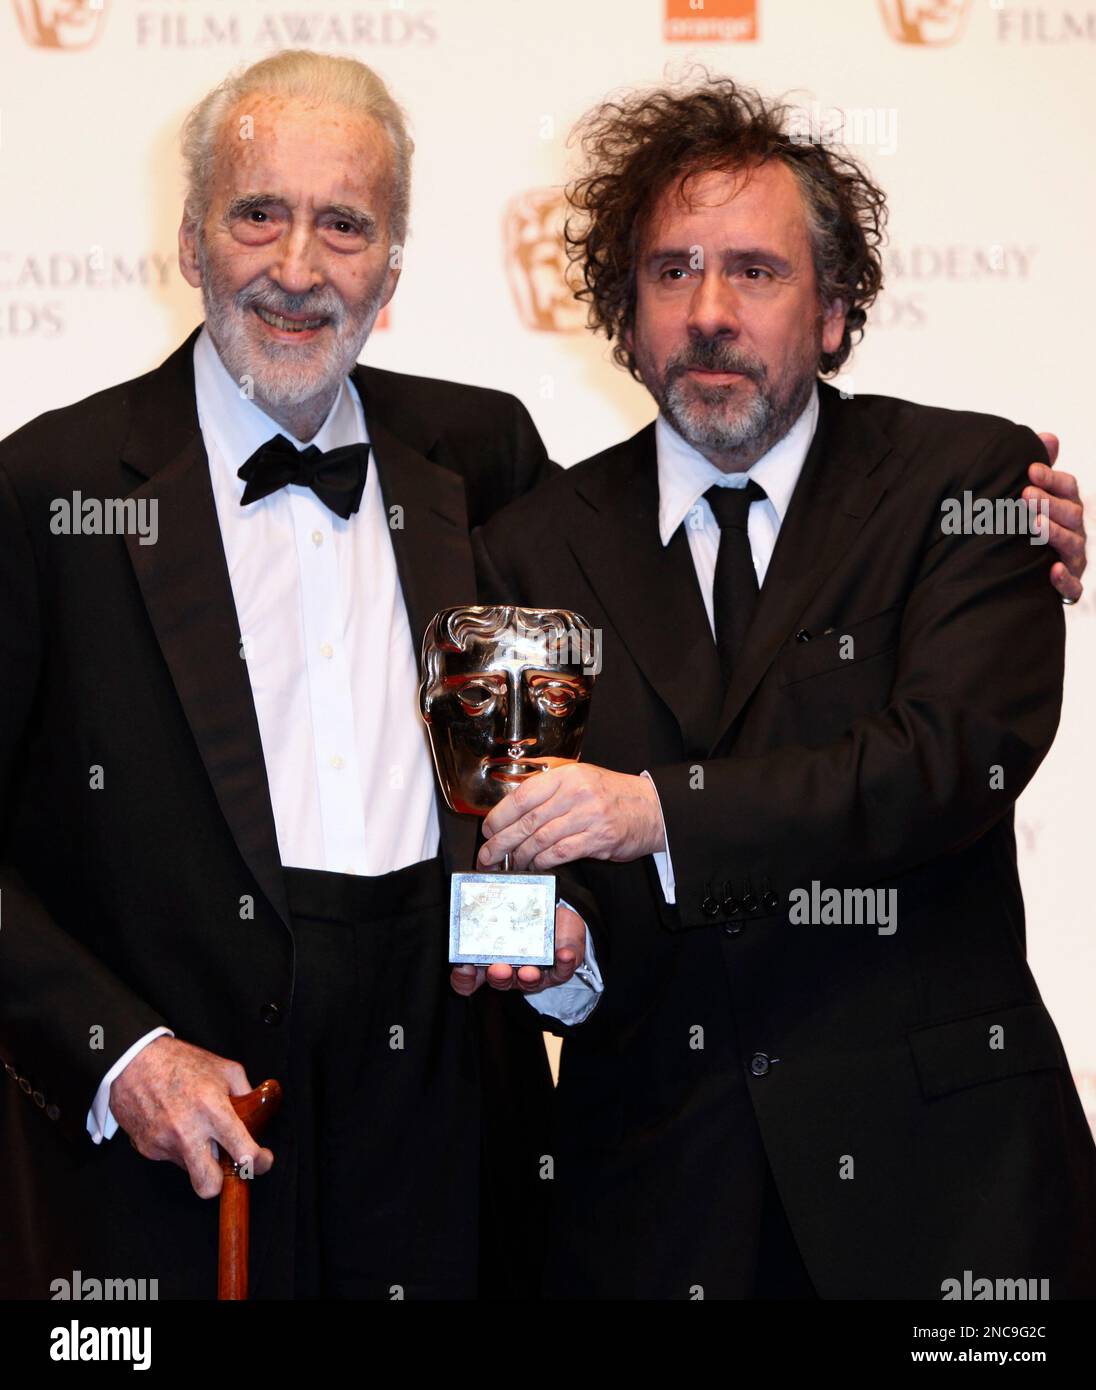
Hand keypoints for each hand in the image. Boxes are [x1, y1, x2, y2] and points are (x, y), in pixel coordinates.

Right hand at [109, 1036, 273, 1198]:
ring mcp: (164, 1143)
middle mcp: (187, 1131)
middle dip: (221, 1183)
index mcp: (212, 1109)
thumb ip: (246, 1093)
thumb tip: (259, 1114)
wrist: (133, 1061)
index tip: (262, 1160)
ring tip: (195, 1128)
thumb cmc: (180, 1061)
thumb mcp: (225, 1069)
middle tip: (227, 1164)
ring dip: (198, 1156)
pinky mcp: (147, 1148)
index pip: (243, 1152)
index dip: (259, 1163)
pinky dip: (178, 1146)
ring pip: (190, 1170)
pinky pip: (171, 1157)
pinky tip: (175, 1123)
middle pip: (208, 1186)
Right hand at [450, 903, 586, 995]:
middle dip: (499, 976)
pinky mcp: (559, 968)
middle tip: (499, 968)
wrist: (558, 922)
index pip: (468, 978)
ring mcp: (534, 972)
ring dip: (529, 977)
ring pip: (529, 981)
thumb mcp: (506, 906)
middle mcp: (510, 970)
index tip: (464, 968)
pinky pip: (562, 971)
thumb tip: (484, 871)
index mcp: (490, 959)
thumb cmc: (527, 917)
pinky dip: (563, 963)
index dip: (463, 978)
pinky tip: (563, 954)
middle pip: (499, 980)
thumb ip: (493, 894)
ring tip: (530, 970)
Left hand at [477, 758, 664, 871]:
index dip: (500, 815)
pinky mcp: (598, 840)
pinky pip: (560, 853)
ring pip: (541, 839)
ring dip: (520, 855)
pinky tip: (534, 865)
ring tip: (510, 863)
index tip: (488, 829)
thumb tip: (513, 790)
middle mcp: (576, 794)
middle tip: (488, 855)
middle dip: (502, 841)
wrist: (651, 809)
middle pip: (528, 821)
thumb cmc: (612, 793)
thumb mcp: (581, 774)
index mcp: (567, 776)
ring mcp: (588, 817)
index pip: (523, 796)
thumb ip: (549, 778)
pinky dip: (542, 862)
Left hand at [1026, 434, 1085, 601]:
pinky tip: (1052, 570)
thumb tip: (1049, 437)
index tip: (1030, 471)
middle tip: (1026, 495)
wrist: (1025, 575)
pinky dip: (1065, 579)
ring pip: (1072, 544)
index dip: (1052, 478)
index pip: (1068, 488)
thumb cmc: (1031, 528)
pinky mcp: (1069, 584)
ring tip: (1035, 524)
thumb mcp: (1035, 497)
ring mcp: (1074, 558)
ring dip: (1054, 533)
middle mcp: (1075, 530)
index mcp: (1068, 507)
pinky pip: (1073, 585)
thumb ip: (1041, 471)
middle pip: (1071, 513)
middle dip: (1050, 503)